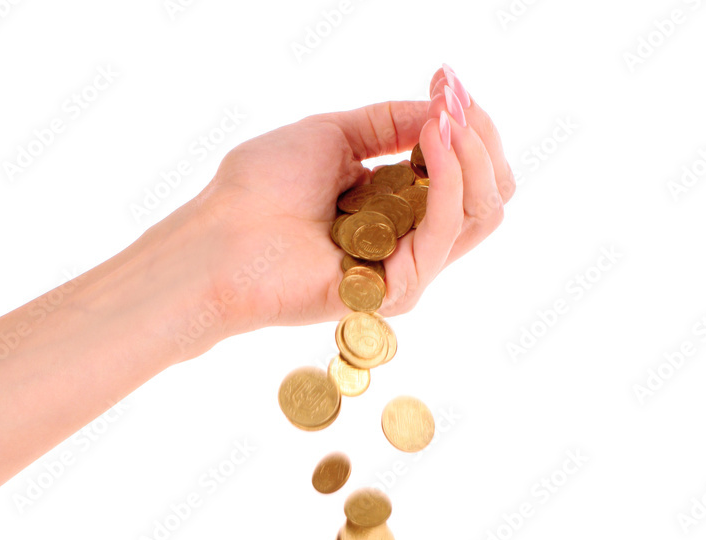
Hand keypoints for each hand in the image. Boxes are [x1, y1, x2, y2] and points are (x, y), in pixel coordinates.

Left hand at [140, 64, 514, 359]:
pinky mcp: (395, 289)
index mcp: (394, 210)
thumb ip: (390, 124)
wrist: (220, 238)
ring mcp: (405, 270)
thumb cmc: (259, 188)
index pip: (464, 175)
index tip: (448, 83)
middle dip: (482, 140)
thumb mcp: (333, 134)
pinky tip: (433, 141)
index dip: (467, 127)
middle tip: (454, 103)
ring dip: (471, 155)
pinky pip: (442, 234)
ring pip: (478, 215)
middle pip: (485, 197)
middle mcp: (407, 243)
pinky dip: (447, 181)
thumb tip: (443, 107)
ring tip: (445, 120)